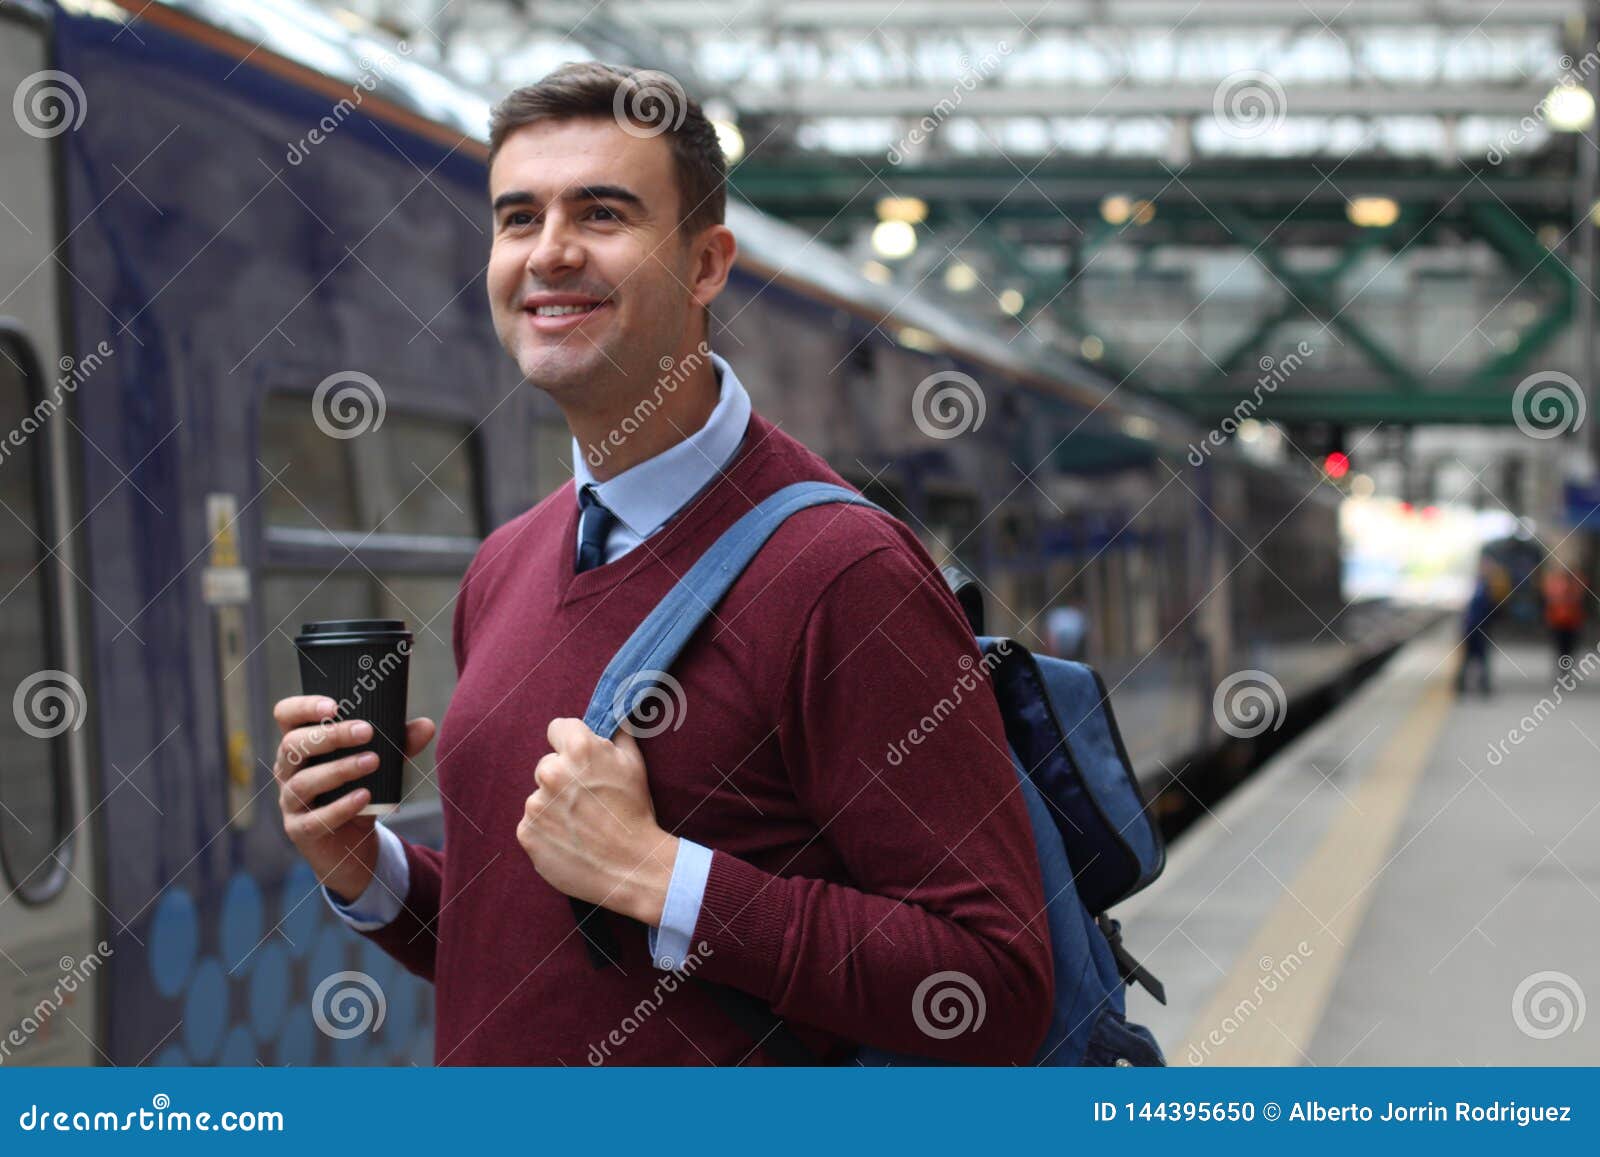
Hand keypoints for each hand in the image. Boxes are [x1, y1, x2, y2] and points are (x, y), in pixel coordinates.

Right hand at [272, 695, 435, 904]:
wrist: (352, 844)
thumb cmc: (360, 790)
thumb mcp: (379, 766)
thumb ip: (398, 745)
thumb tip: (426, 725)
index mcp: (302, 744)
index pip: (286, 715)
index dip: (304, 707)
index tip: (335, 704)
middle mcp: (289, 770)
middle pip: (293, 745)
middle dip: (330, 735)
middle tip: (366, 731)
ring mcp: (290, 801)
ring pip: (303, 782)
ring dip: (339, 769)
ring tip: (373, 761)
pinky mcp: (300, 830)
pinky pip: (315, 819)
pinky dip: (341, 807)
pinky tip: (365, 797)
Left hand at [516, 717, 679, 924]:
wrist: (631, 867)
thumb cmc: (635, 813)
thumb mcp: (635, 765)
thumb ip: (618, 734)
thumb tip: (614, 714)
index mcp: (578, 749)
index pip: (557, 728)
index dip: (571, 743)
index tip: (582, 762)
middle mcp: (551, 772)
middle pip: (547, 764)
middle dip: (562, 777)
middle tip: (586, 800)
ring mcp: (535, 803)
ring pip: (539, 796)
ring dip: (553, 806)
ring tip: (580, 825)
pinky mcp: (526, 832)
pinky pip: (531, 823)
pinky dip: (545, 831)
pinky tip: (569, 840)